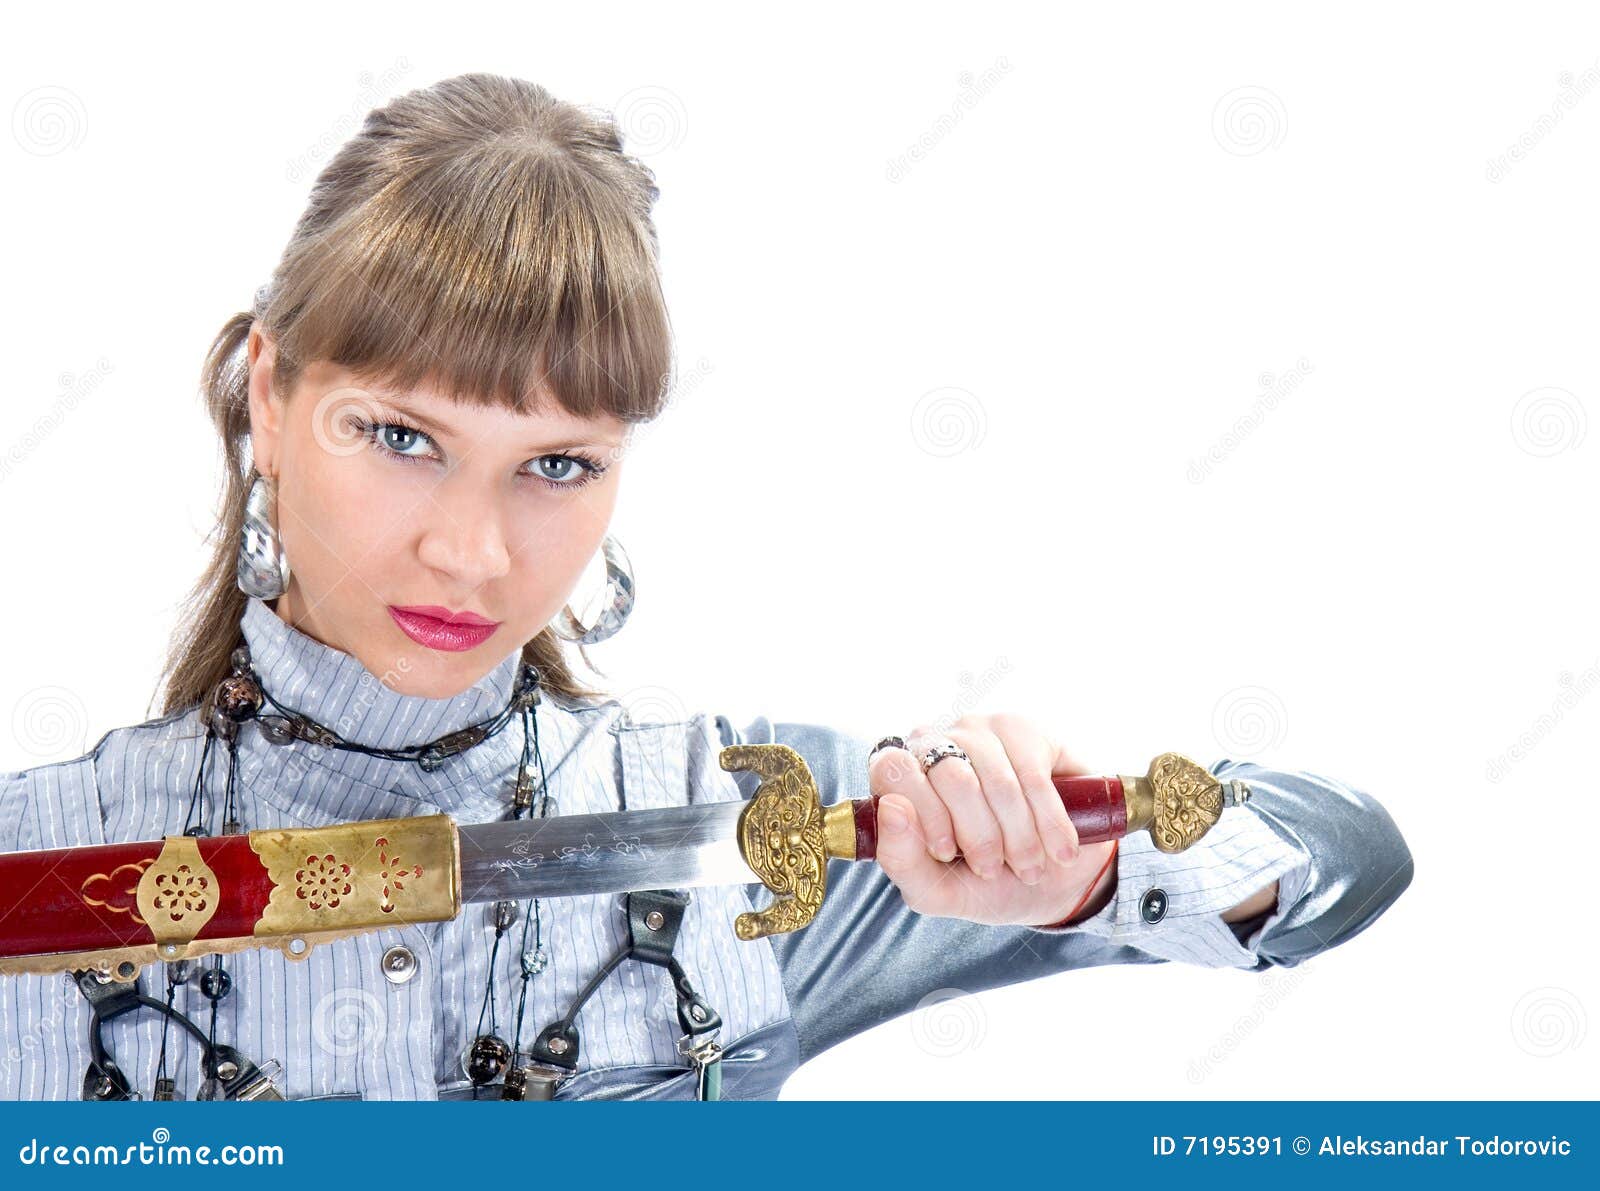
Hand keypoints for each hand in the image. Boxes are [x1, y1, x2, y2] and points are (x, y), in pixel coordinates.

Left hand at [869, 713, 1116, 926]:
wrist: (1055, 882)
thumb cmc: (984, 882)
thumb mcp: (936, 889)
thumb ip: (900, 858)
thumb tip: (892, 807)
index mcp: (898, 777)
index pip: (893, 769)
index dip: (925, 813)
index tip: (948, 853)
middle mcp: (932, 742)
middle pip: (952, 777)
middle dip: (981, 838)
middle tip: (994, 870)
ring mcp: (977, 730)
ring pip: (997, 781)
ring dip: (1019, 838)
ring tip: (1029, 866)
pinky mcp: (1022, 729)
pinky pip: (1034, 776)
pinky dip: (1049, 824)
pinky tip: (1058, 849)